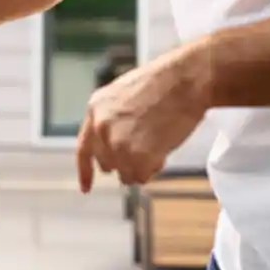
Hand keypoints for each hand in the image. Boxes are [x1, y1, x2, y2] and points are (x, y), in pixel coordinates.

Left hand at [76, 41, 212, 190]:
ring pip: (126, 174)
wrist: (185, 79)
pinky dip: (153, 169)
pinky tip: (163, 150)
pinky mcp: (136, 156)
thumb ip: (112, 119)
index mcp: (95, 108)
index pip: (84, 148)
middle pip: (107, 164)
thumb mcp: (125, 95)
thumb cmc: (164, 84)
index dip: (85, 171)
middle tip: (147, 148)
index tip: (86, 189)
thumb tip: (114, 145)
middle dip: (125, 162)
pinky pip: (141, 177)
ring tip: (158, 144)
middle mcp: (100, 127)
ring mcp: (117, 143)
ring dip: (141, 166)